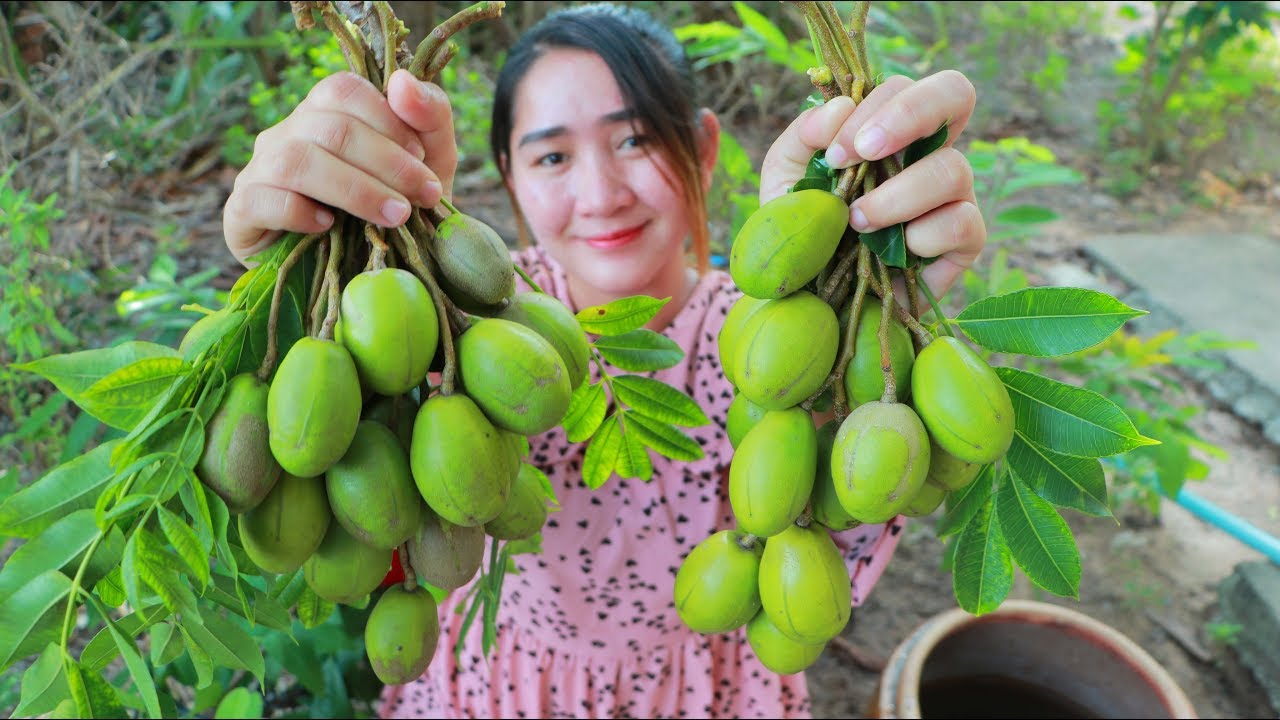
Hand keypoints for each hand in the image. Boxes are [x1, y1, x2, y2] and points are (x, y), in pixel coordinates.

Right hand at [223, 69, 457, 265]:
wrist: (363, 276)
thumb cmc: (395, 212)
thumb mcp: (429, 165)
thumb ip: (429, 118)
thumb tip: (403, 82)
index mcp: (324, 114)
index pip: (342, 90)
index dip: (387, 120)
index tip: (423, 158)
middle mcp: (286, 134)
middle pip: (328, 127)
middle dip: (387, 162)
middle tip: (423, 195)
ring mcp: (259, 170)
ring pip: (296, 160)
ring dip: (355, 189)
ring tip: (394, 216)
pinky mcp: (241, 212)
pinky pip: (261, 199)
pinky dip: (298, 211)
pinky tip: (328, 227)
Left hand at [758, 70, 982, 299]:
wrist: (810, 298)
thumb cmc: (805, 231)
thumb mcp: (787, 179)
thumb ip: (804, 136)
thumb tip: (841, 107)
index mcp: (890, 131)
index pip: (905, 86)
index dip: (875, 107)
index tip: (836, 154)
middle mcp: (928, 153)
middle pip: (955, 93)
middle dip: (908, 114)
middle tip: (863, 154)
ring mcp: (953, 195)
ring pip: (953, 169)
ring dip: (898, 195)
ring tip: (858, 222)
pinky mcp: (964, 243)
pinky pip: (964, 224)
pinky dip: (922, 236)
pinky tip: (892, 253)